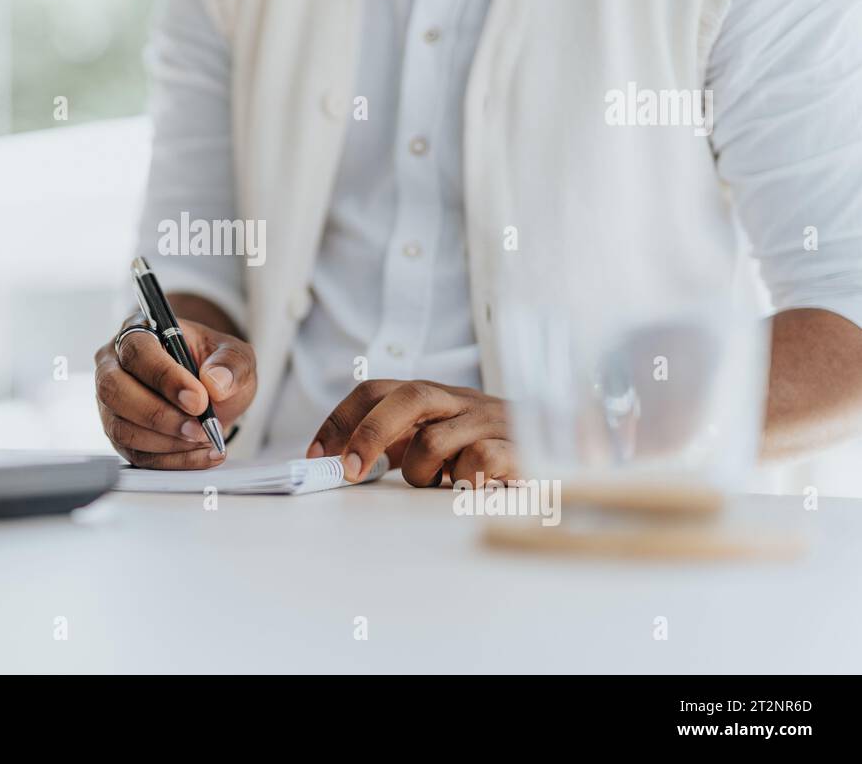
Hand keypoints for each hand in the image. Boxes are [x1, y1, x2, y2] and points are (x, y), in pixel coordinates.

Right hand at [95, 315, 256, 468]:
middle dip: (159, 415)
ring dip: (166, 441)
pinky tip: (202, 455)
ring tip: (205, 439)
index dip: (165, 377)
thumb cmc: (214, 366)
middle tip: (200, 428)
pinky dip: (171, 460)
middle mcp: (114, 365)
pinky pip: (134, 454)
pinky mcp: (119, 434)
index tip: (198, 400)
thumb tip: (216, 382)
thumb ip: (231, 363)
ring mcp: (112, 403)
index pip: (137, 351)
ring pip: (120, 427)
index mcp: (139, 331)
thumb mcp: (235, 356)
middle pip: (114, 390)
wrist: (212, 392)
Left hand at [307, 380, 517, 486]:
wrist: (561, 447)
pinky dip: (461, 480)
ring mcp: (488, 420)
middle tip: (347, 472)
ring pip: (434, 439)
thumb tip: (337, 462)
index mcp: (431, 396)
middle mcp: (458, 400)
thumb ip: (394, 444)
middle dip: (368, 434)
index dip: (341, 419)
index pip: (376, 391)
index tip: (317, 454)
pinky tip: (467, 487)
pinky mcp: (517, 447)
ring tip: (437, 482)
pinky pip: (477, 461)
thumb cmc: (482, 449)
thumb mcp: (435, 439)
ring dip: (420, 472)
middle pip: (407, 397)